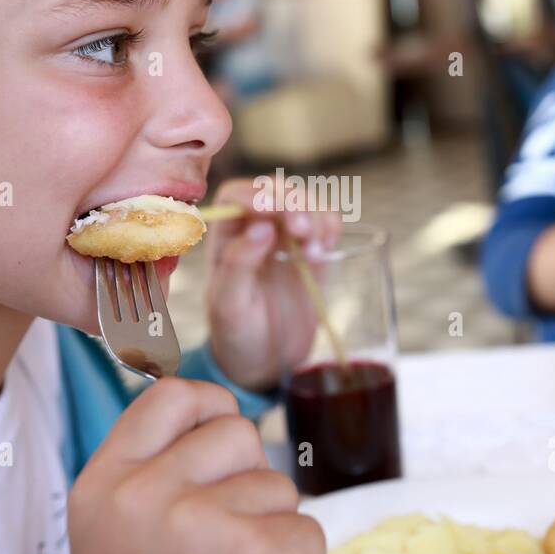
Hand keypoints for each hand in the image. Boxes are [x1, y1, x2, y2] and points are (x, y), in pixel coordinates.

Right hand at [67, 378, 325, 553]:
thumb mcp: (114, 534)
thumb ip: (151, 473)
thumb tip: (216, 414)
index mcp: (101, 486)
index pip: (171, 395)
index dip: (211, 405)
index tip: (220, 429)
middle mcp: (143, 495)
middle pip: (237, 432)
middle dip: (247, 480)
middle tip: (222, 543)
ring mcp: (200, 523)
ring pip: (278, 485)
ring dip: (273, 530)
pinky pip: (308, 532)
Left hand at [204, 178, 342, 390]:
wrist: (264, 362)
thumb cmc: (236, 333)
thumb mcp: (229, 305)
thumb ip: (239, 264)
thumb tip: (261, 226)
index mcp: (224, 236)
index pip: (235, 195)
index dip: (253, 193)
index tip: (269, 210)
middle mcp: (255, 228)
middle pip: (276, 191)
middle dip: (292, 204)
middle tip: (301, 232)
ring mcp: (286, 237)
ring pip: (305, 202)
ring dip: (314, 216)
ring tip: (314, 252)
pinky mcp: (312, 249)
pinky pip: (326, 222)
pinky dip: (330, 226)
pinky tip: (323, 251)